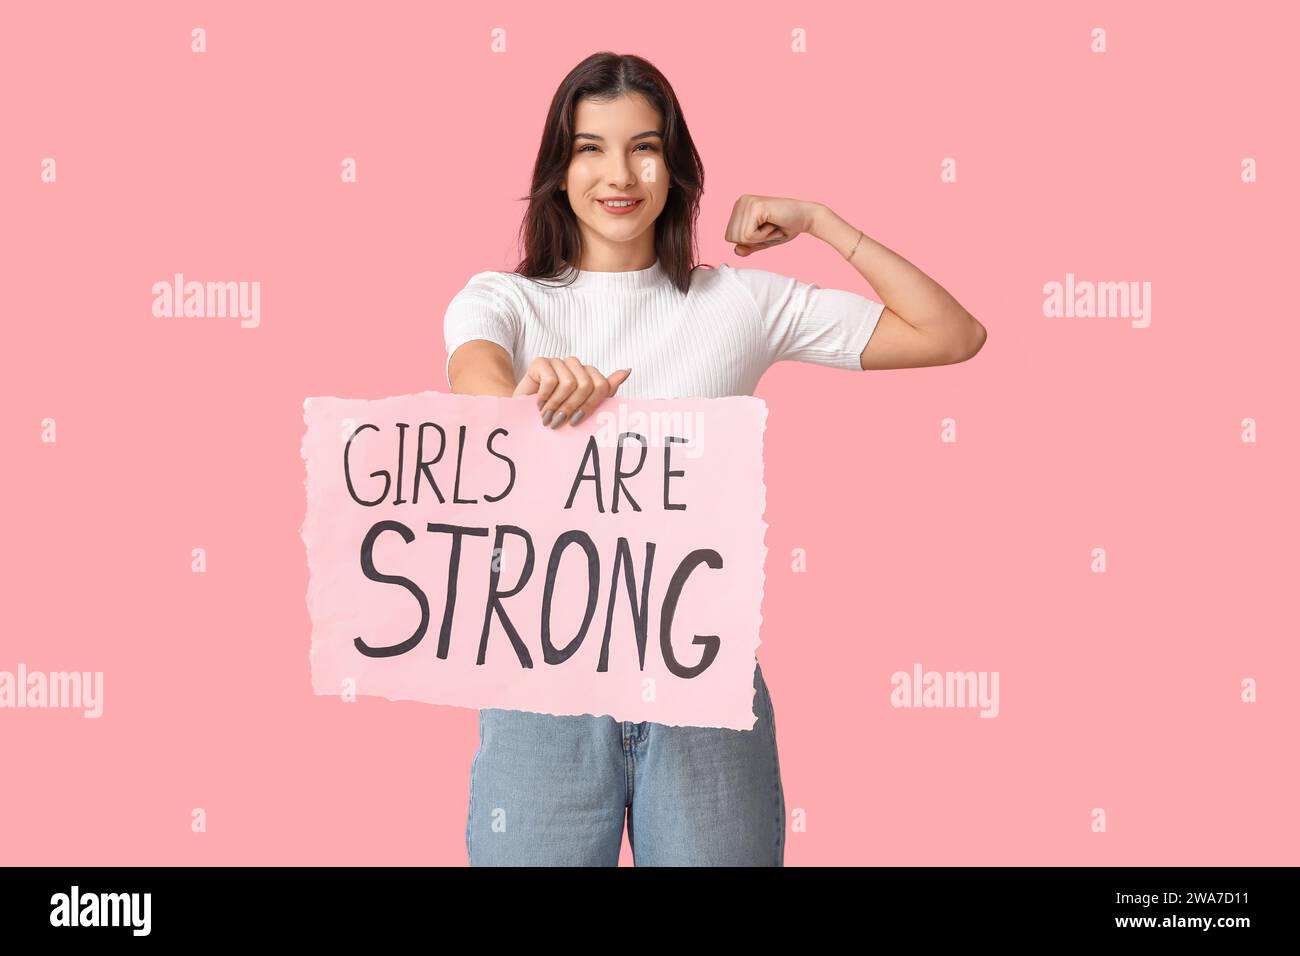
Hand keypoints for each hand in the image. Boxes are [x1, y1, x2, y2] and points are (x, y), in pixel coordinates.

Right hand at [512, 357, 631, 428]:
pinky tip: (539, 405)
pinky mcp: (541, 362)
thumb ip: (606, 390)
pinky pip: (550, 379)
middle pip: (586, 384)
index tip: (577, 421)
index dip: (590, 406)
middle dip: (572, 407)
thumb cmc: (556, 414)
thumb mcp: (583, 409)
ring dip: (556, 405)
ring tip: (547, 416)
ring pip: (569, 383)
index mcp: (589, 375)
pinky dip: (545, 397)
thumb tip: (627, 370)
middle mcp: (575, 365)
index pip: (602, 386)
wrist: (524, 417)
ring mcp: (558, 361)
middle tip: (559, 421)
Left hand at [724, 195, 821, 256]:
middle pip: (732, 238)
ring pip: (740, 237)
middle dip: (753, 241)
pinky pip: (749, 235)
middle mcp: (740, 202)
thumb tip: (736, 251)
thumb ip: (747, 247)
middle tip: (770, 229)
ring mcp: (747, 202)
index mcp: (738, 208)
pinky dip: (763, 236)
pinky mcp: (755, 206)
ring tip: (772, 227)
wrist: (805, 218)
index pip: (729, 237)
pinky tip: (773, 225)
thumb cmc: (784, 228)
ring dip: (760, 238)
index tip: (764, 231)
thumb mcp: (761, 241)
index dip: (748, 242)